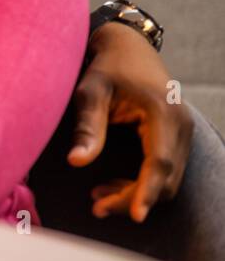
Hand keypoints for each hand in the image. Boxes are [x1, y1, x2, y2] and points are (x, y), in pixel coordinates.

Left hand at [68, 22, 191, 221]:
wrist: (127, 44)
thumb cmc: (105, 66)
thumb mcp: (90, 91)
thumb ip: (87, 126)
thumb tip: (77, 162)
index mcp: (162, 112)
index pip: (160, 162)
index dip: (147, 191)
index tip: (135, 215)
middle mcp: (180, 124)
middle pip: (165, 177)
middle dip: (134, 197)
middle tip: (96, 207)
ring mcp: (182, 130)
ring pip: (167, 177)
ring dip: (137, 193)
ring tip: (98, 201)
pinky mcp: (176, 135)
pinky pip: (165, 169)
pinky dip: (142, 183)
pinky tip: (112, 188)